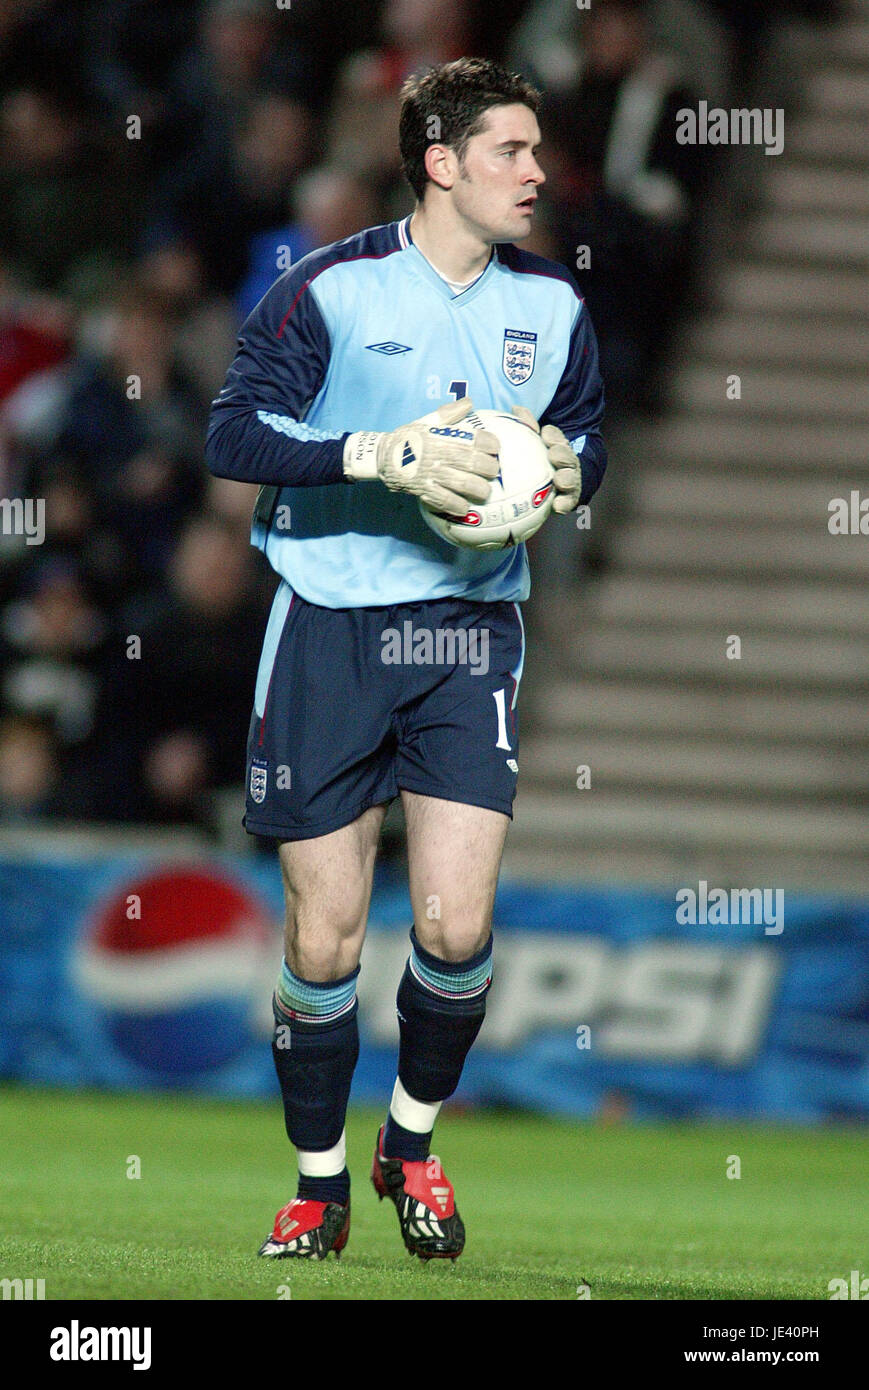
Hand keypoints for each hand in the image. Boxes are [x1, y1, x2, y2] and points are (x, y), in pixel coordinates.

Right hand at [343, 397, 499, 513]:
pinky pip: (444, 501)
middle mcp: (438, 454)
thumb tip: (468, 402)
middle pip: (472, 462)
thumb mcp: (425, 422)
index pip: (471, 439)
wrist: (381, 456)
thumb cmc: (408, 438)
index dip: (488, 443)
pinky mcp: (423, 490)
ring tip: (484, 492)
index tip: (495, 448)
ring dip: (478, 489)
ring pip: (462, 483)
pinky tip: (464, 508)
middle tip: (494, 471)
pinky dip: (456, 506)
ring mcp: (431, 474)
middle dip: (488, 468)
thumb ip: (448, 414)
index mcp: (441, 436)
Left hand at [512, 405, 581, 513]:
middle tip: (553, 455)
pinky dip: (564, 504)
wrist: (561, 482)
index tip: (545, 434)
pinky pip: (568, 502)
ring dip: (567, 478)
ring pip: (571, 479)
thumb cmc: (542, 459)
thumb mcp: (536, 442)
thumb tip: (516, 409)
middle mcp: (567, 464)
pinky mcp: (569, 499)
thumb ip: (528, 426)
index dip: (554, 436)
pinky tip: (558, 507)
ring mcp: (570, 481)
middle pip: (568, 458)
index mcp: (559, 448)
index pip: (558, 440)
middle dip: (563, 455)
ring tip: (560, 480)